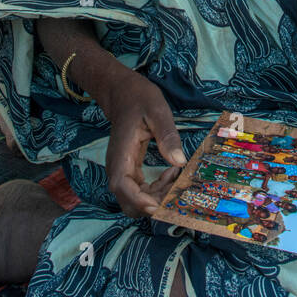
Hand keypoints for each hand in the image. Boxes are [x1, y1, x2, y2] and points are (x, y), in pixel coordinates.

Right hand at [103, 74, 186, 217]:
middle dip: (152, 204)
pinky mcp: (129, 169)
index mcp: (121, 154)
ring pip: (134, 199)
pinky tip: (170, 173)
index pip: (122, 186)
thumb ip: (167, 135)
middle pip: (127, 201)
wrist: (123, 93)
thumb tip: (179, 162)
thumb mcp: (157, 110)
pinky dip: (155, 190)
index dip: (139, 201)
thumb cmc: (139, 99)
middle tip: (175, 190)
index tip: (160, 204)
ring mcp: (122, 170)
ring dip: (155, 198)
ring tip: (175, 179)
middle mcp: (117, 166)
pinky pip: (139, 190)